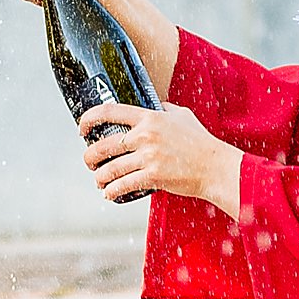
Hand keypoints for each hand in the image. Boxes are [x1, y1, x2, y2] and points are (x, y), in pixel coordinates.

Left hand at [80, 101, 242, 214]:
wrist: (216, 167)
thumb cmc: (202, 142)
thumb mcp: (183, 117)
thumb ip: (165, 110)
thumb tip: (155, 106)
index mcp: (150, 117)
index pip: (108, 112)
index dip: (88, 119)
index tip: (82, 129)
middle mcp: (146, 135)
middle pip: (103, 145)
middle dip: (90, 156)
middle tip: (90, 162)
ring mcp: (149, 156)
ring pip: (110, 168)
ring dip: (99, 177)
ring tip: (99, 181)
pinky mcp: (154, 176)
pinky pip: (123, 185)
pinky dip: (112, 191)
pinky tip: (109, 193)